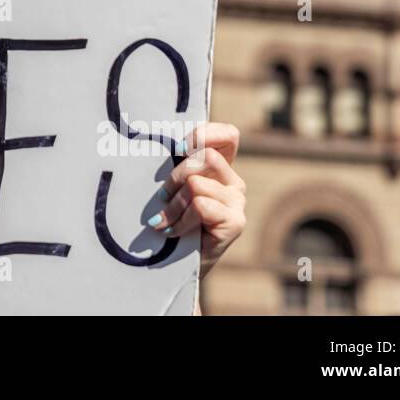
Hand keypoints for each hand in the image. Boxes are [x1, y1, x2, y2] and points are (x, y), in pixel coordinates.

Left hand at [145, 122, 245, 278]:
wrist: (179, 266)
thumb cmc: (172, 223)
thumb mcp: (173, 190)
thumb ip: (176, 167)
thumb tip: (161, 147)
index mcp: (220, 170)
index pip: (228, 135)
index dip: (205, 134)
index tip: (180, 148)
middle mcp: (234, 182)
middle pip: (204, 156)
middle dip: (175, 176)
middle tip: (163, 197)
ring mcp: (237, 202)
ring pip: (196, 183)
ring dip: (174, 204)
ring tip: (166, 221)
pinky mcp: (236, 221)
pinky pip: (200, 205)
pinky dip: (180, 220)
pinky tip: (174, 232)